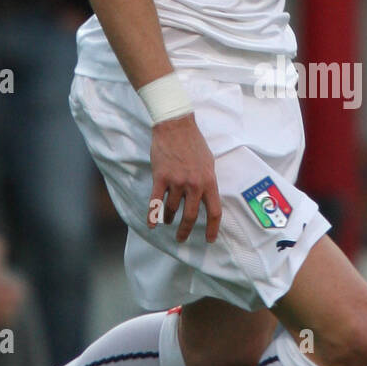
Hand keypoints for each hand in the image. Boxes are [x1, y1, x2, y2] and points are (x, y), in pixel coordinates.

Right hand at [148, 115, 221, 242]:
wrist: (176, 126)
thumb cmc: (194, 143)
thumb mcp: (209, 163)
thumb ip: (208, 182)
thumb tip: (207, 198)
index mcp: (209, 181)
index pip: (214, 211)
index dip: (212, 228)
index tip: (209, 239)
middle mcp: (195, 184)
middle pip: (191, 216)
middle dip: (186, 230)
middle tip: (181, 237)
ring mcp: (177, 182)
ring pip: (172, 209)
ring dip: (168, 218)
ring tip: (167, 221)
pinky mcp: (161, 177)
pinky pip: (155, 202)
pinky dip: (152, 216)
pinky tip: (151, 224)